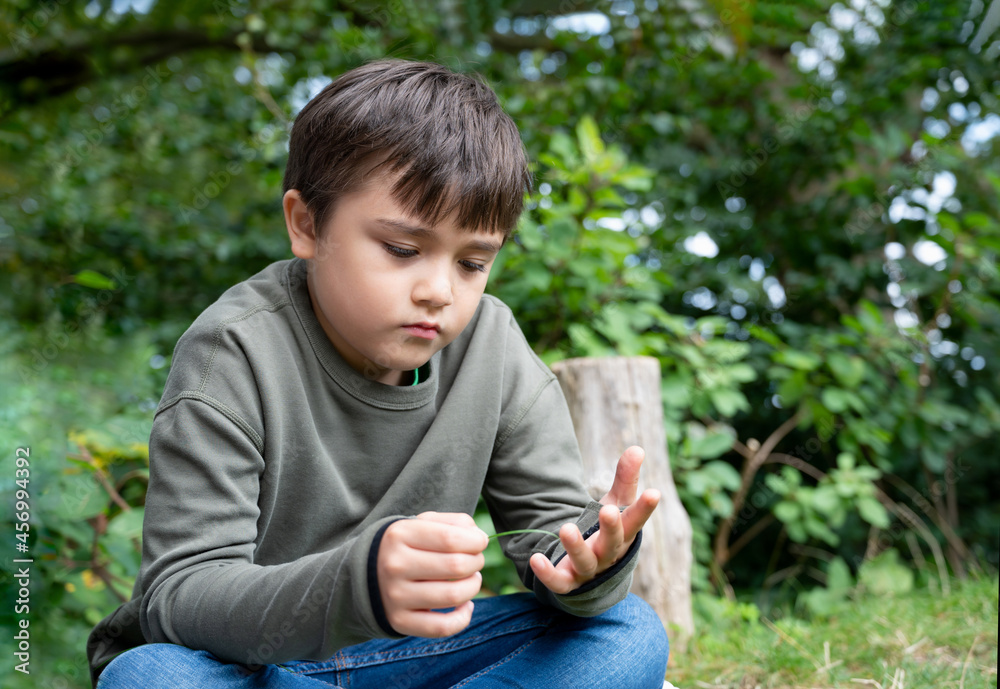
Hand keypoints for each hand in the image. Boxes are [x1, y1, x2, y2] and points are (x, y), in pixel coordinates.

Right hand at [377, 512, 488, 636]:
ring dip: (473, 586)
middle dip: (476, 562)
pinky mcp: (399, 621)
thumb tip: (478, 537)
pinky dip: (463, 617)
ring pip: (453, 596)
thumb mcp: (422, 523)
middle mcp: (395, 565)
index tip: (480, 542)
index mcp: (400, 535)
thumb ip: (453, 522)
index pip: (451, 538)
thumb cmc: (406, 544)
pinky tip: (465, 605)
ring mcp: (395, 596)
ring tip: (471, 579)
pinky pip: (442, 627)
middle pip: (456, 566)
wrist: (366, 572)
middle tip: (475, 560)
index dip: (476, 541)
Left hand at [528, 446, 659, 593]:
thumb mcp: (616, 504)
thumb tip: (637, 448)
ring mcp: (588, 570)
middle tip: (608, 511)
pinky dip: (548, 574)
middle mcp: (608, 554)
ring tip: (566, 528)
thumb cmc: (606, 532)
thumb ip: (625, 479)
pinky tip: (536, 558)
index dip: (644, 509)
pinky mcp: (568, 582)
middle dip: (611, 528)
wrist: (591, 573)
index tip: (654, 492)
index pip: (635, 521)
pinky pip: (558, 582)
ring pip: (585, 562)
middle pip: (613, 543)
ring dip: (576, 547)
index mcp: (623, 536)